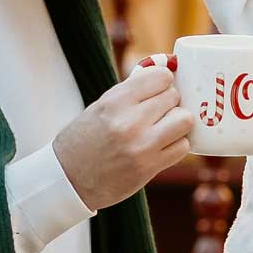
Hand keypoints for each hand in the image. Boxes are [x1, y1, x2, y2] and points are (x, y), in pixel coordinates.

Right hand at [53, 62, 194, 210]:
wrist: (68, 180)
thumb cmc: (84, 139)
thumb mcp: (100, 107)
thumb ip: (131, 92)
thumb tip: (167, 72)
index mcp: (114, 101)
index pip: (161, 77)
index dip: (163, 81)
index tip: (159, 88)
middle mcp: (129, 121)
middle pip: (174, 97)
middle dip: (169, 102)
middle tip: (158, 111)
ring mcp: (141, 146)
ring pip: (184, 120)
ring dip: (177, 123)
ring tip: (164, 127)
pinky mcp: (149, 167)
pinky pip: (182, 147)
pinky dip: (176, 145)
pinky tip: (162, 146)